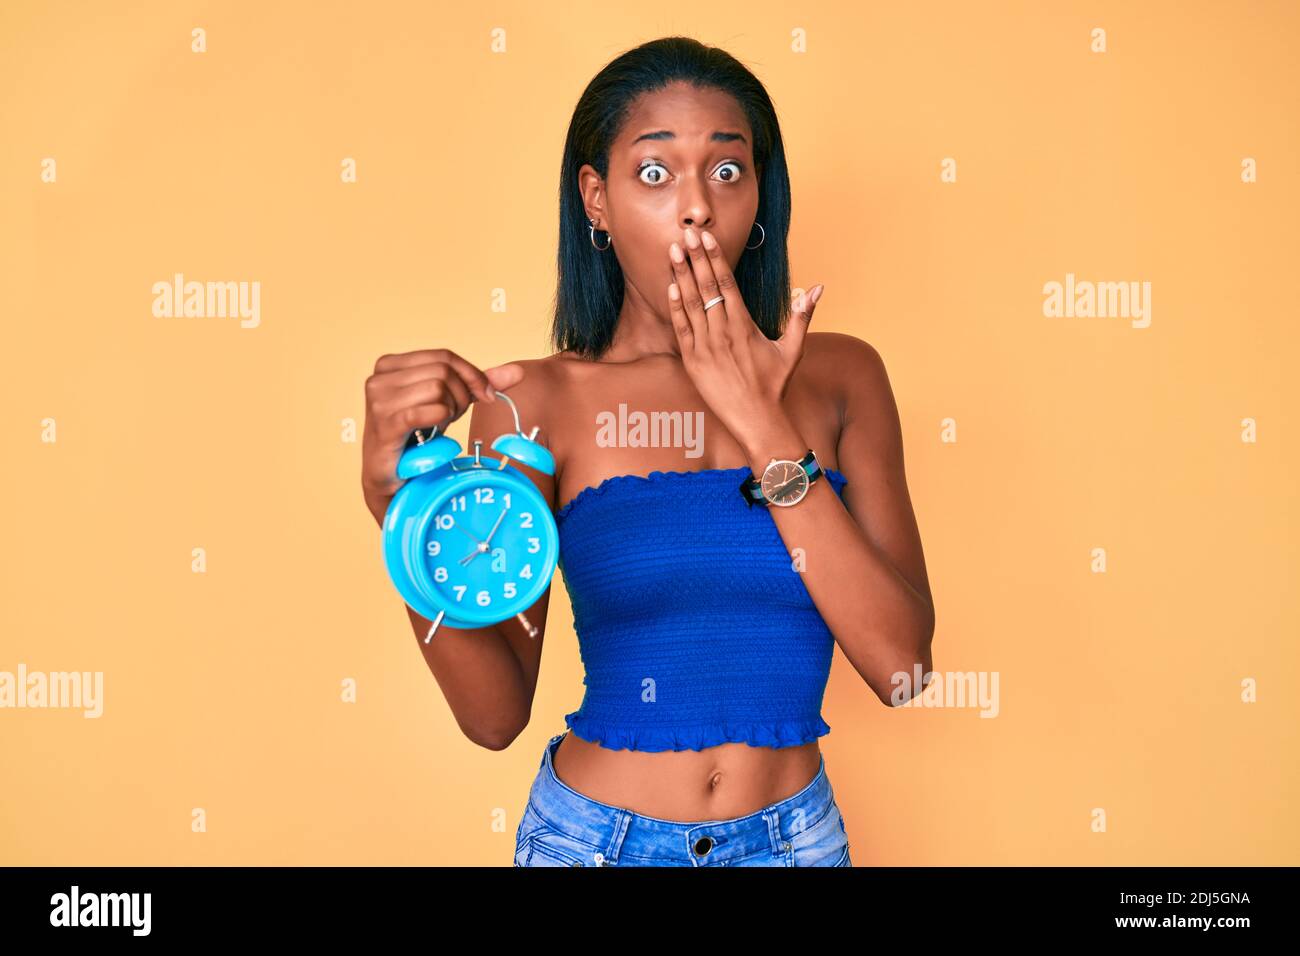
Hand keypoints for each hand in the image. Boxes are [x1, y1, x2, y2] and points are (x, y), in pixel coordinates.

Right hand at [361, 349, 523, 523]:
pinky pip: (428, 409)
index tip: (487, 395)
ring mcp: (379, 399)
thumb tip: (517, 372)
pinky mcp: (385, 423)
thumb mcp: (448, 402)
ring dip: (449, 410)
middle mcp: (380, 377)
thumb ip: (477, 384)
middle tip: (452, 417)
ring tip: (437, 426)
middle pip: (443, 372)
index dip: (471, 374)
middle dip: (460, 395)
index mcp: (390, 364)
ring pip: (437, 388)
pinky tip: (433, 432)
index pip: (444, 356)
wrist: (393, 475)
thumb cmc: (417, 435)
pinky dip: (440, 419)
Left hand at [666, 225, 823, 451]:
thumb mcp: (792, 349)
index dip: (715, 258)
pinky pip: (681, 329)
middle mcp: (722, 332)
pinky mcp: (692, 362)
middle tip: (686, 232)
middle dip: (695, 258)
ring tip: (673, 250)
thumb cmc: (775, 384)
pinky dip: (675, 307)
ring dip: (681, 275)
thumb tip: (817, 288)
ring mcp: (705, 346)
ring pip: (690, 304)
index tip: (706, 237)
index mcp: (744, 325)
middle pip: (706, 287)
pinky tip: (671, 287)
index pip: (726, 283)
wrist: (756, 419)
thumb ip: (802, 315)